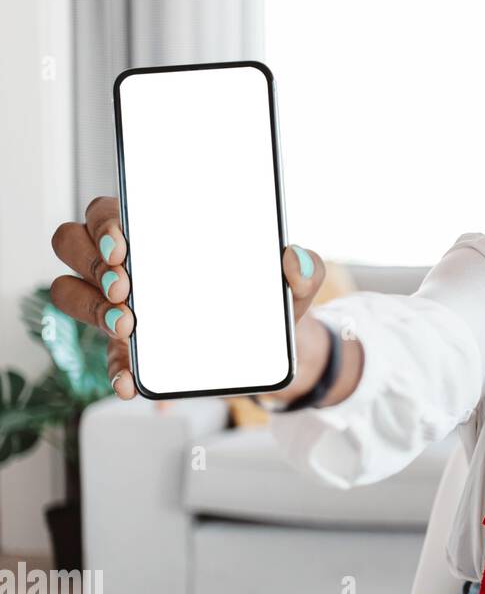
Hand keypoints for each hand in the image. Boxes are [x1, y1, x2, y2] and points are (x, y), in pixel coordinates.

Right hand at [49, 197, 324, 399]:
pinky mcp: (132, 350)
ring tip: (129, 326)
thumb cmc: (270, 297)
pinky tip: (130, 381)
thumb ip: (305, 266)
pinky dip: (114, 370)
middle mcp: (128, 265)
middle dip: (90, 263)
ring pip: (70, 293)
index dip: (104, 224)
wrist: (275, 346)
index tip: (125, 245)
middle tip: (127, 286)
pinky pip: (105, 357)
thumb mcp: (295, 281)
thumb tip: (294, 259)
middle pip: (72, 244)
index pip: (106, 212)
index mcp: (159, 233)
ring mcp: (122, 306)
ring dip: (91, 309)